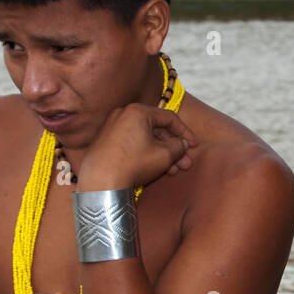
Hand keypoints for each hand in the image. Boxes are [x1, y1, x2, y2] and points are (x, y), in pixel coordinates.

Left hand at [80, 104, 198, 188]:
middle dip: (173, 148)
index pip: (169, 118)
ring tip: (173, 171)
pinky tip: (156, 170)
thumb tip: (183, 144)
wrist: (100, 182)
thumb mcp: (165, 155)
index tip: (194, 146)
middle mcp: (123, 115)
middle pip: (156, 130)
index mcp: (137, 111)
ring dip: (162, 154)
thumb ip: (179, 146)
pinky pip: (132, 145)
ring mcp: (112, 128)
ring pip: (145, 139)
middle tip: (185, 164)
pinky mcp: (106, 143)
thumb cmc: (132, 165)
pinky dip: (146, 154)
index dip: (185, 132)